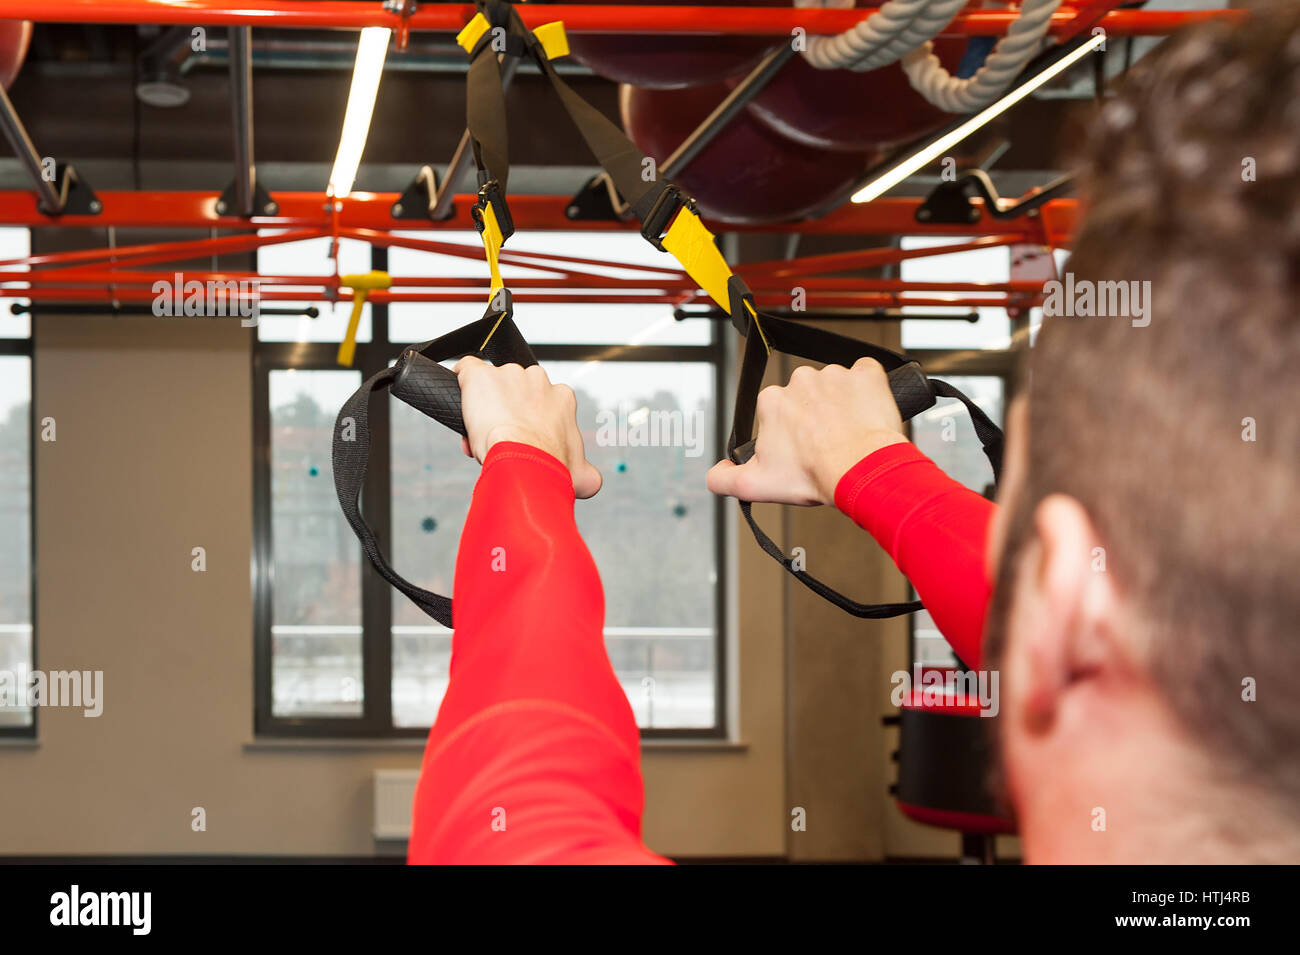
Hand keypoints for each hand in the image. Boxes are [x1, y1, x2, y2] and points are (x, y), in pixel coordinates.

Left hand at [454, 356, 601, 499]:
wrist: (523, 461)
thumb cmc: (550, 467)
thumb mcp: (579, 474)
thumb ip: (586, 474)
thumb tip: (592, 482)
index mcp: (561, 397)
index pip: (541, 403)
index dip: (528, 421)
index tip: (520, 438)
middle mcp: (537, 380)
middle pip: (516, 391)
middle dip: (507, 411)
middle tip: (498, 438)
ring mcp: (508, 375)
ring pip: (492, 386)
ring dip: (484, 405)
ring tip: (480, 434)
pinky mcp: (480, 376)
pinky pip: (467, 369)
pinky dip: (461, 379)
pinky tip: (460, 397)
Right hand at [706, 357, 909, 505]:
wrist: (861, 469)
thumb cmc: (814, 474)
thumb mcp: (755, 485)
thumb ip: (724, 479)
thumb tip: (715, 475)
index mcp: (772, 401)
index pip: (777, 412)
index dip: (789, 432)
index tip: (801, 448)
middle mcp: (801, 381)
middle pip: (806, 398)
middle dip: (814, 417)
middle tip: (825, 444)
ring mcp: (834, 374)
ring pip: (835, 388)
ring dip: (840, 406)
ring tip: (848, 434)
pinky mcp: (865, 374)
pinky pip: (865, 374)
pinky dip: (866, 390)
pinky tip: (866, 413)